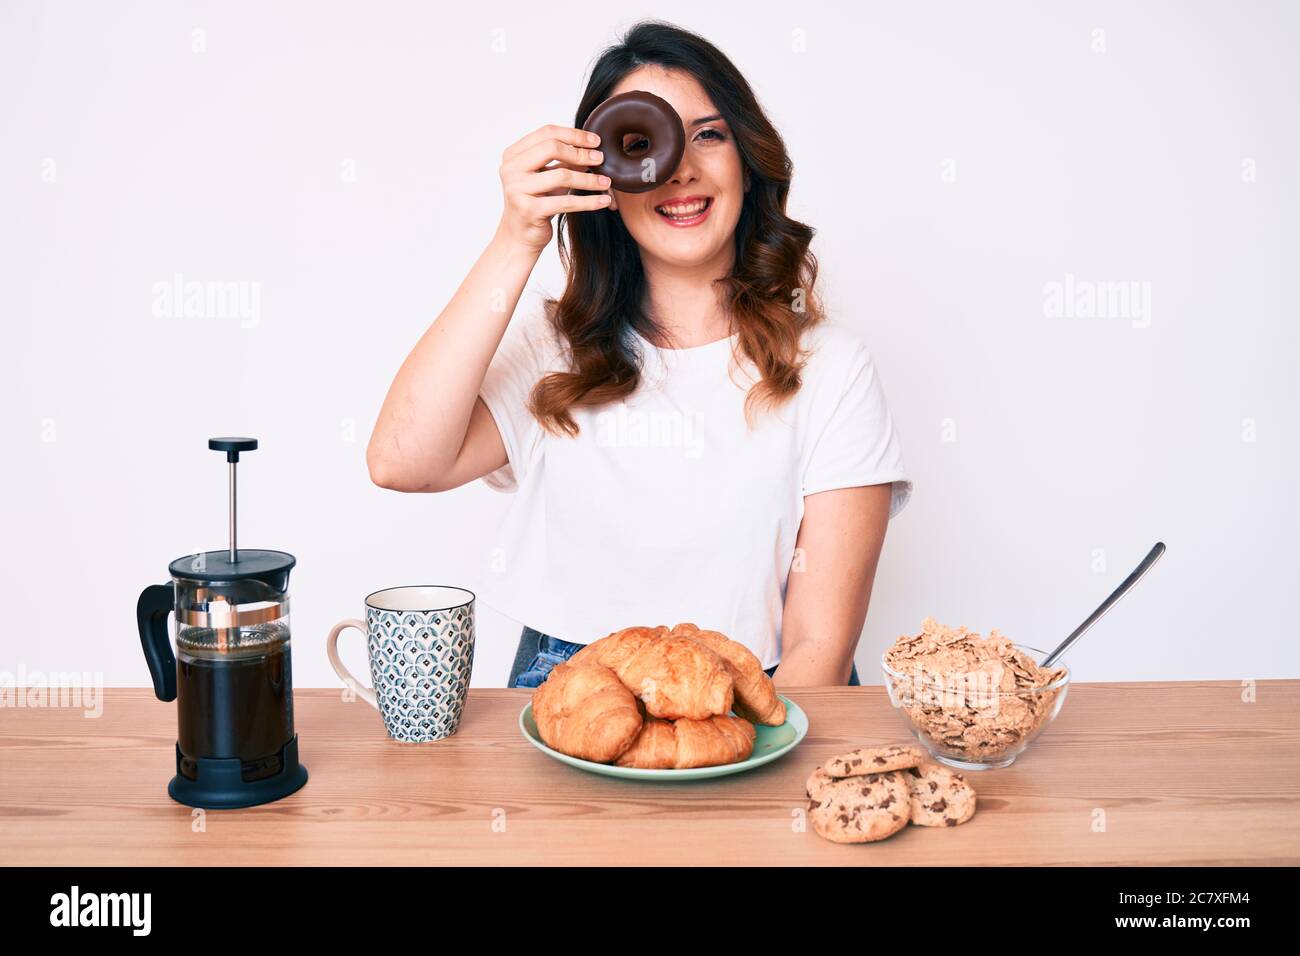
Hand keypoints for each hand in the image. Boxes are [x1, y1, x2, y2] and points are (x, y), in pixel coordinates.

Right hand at [497, 125, 611, 252]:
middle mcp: (511, 169)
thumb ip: (565, 161)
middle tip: (600, 159)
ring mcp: (517, 189)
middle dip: (580, 153)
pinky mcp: (529, 210)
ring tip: (606, 182)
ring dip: (588, 179)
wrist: (520, 237)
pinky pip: (566, 202)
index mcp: (513, 155)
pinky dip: (588, 201)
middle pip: (552, 147)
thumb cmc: (536, 204)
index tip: (595, 141)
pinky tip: (604, 200)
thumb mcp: (550, 178)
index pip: (546, 133)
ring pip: (562, 175)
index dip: (573, 134)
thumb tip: (592, 148)